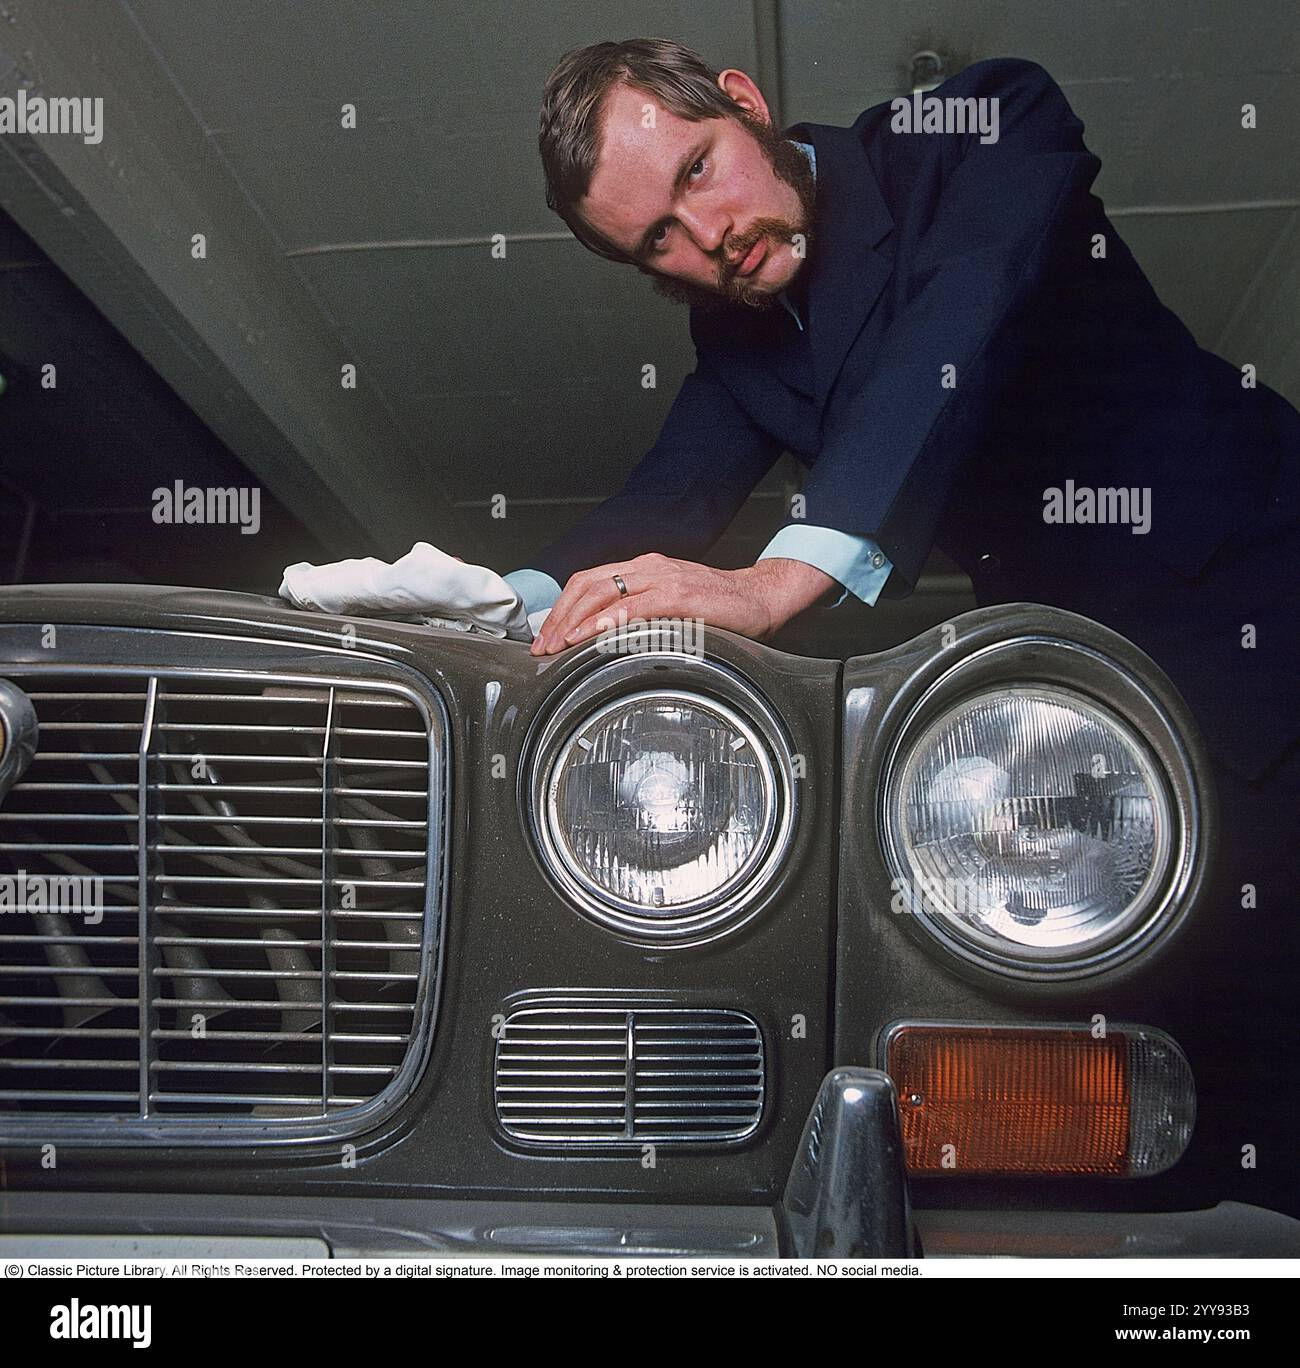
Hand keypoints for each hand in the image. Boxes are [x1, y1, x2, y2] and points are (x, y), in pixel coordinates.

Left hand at [530, 553, 835, 654]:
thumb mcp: (671, 607)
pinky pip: (636, 606)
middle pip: (587, 585)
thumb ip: (642, 615)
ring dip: (576, 621)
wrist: (760, 599)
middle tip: (543, 647)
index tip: (548, 636)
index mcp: (642, 569)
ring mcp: (663, 578)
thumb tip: (606, 640)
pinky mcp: (679, 595)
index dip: (562, 608)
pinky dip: (609, 619)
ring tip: (560, 645)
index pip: (588, 582)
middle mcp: (647, 567)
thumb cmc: (718, 609)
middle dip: (559, 617)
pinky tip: (594, 635)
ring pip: (604, 592)